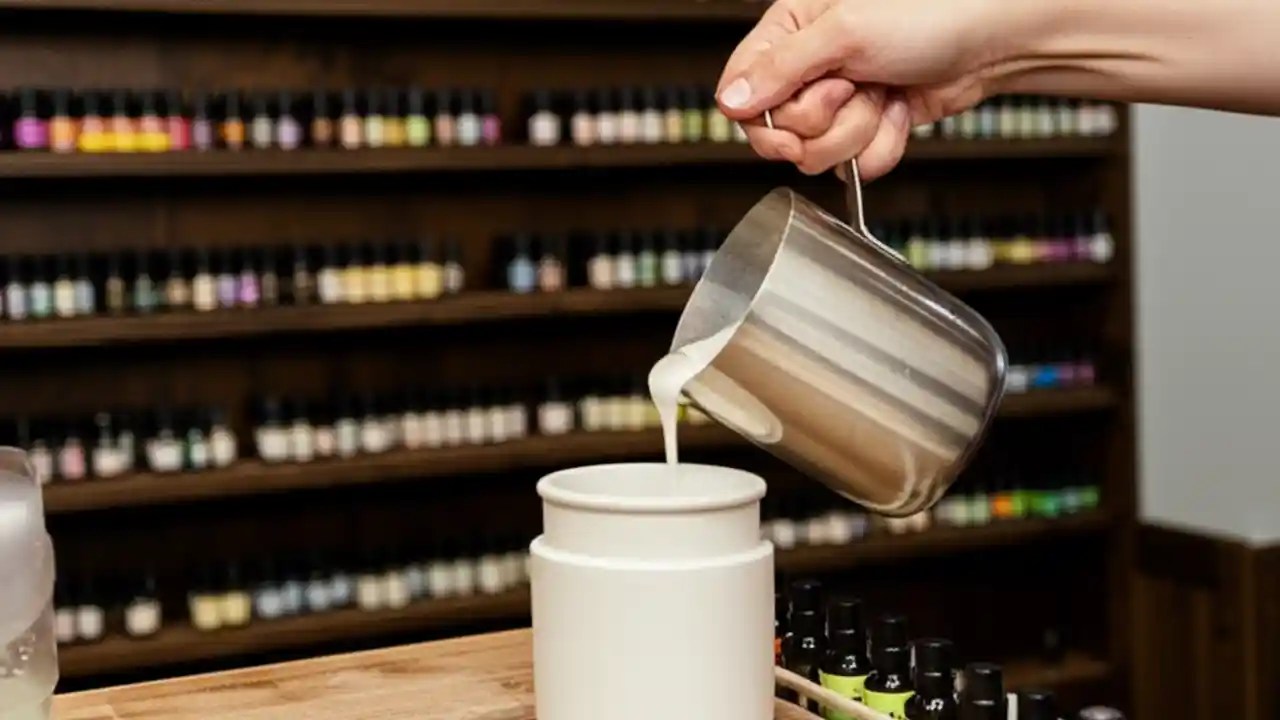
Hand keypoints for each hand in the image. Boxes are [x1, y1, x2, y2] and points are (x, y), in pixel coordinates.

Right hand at [717, 0, 1013, 178]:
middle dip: (823, 122)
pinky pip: (854, 163)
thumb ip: (780, 69)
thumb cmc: (931, 11)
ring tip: (883, 95)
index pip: (741, 91)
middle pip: (779, 132)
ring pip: (817, 153)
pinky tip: (899, 111)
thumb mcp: (844, 32)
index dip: (761, 123)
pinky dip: (881, 145)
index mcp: (789, 28)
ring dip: (857, 132)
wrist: (996, 38)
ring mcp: (840, 100)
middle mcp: (809, 66)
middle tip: (853, 89)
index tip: (787, 134)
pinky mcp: (868, 126)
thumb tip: (728, 103)